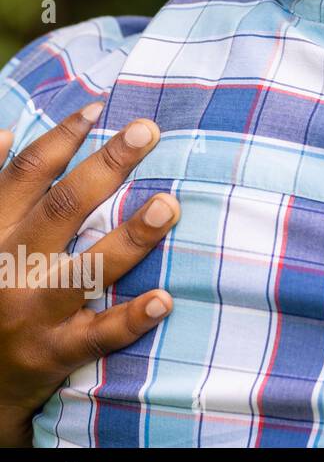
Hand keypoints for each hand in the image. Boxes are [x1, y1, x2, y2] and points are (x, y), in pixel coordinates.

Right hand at [0, 105, 178, 446]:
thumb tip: (10, 132)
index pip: (26, 176)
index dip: (61, 138)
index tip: (98, 108)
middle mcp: (9, 268)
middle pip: (62, 208)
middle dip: (106, 166)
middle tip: (147, 130)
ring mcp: (33, 312)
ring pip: (86, 269)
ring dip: (130, 237)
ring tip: (169, 205)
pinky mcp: (54, 353)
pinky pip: (97, 336)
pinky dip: (130, 318)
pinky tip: (163, 300)